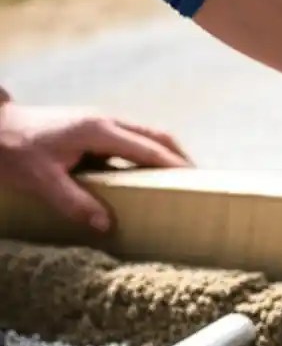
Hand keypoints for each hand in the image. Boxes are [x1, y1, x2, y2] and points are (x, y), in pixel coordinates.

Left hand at [0, 103, 189, 230]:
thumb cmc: (12, 151)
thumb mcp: (41, 181)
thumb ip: (75, 203)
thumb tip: (106, 225)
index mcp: (99, 130)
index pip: (149, 148)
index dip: (175, 165)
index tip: (198, 180)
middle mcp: (105, 120)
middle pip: (158, 135)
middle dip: (181, 156)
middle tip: (199, 181)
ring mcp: (100, 121)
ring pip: (146, 134)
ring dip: (165, 153)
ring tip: (179, 179)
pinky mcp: (93, 127)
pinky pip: (130, 139)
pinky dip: (146, 154)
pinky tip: (144, 175)